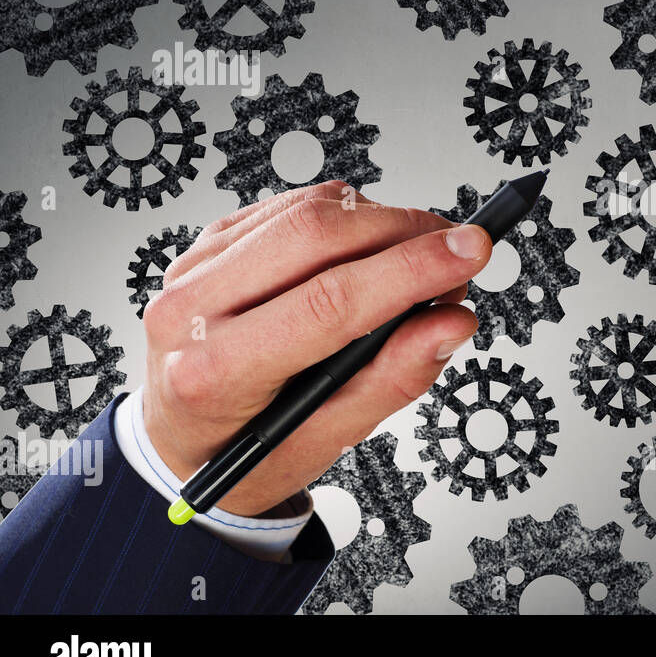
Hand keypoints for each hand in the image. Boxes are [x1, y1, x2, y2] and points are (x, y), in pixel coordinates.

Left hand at [141, 181, 491, 516]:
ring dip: (383, 221)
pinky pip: (292, 205)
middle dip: (406, 234)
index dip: (410, 271)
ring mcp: (194, 268)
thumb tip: (450, 324)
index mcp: (215, 373)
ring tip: (423, 258)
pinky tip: (372, 248)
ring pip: (307, 210)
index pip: (329, 303)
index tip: (469, 253)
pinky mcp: (210, 242)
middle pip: (317, 237)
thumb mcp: (327, 439)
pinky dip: (348, 217)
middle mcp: (192, 310)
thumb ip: (393, 379)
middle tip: (460, 253)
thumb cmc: (250, 451)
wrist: (185, 442)